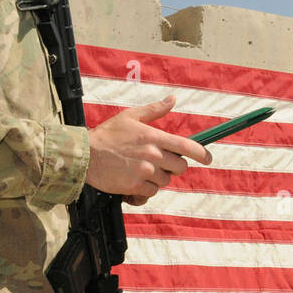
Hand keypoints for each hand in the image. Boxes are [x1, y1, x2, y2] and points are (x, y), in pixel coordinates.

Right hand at [86, 95, 212, 200]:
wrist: (84, 155)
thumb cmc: (107, 135)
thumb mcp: (130, 116)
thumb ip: (154, 110)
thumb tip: (173, 99)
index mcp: (154, 137)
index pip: (187, 146)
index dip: (202, 154)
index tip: (208, 158)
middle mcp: (152, 155)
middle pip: (180, 167)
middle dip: (174, 167)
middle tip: (160, 163)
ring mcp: (144, 172)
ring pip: (165, 181)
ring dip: (158, 178)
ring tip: (141, 171)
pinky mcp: (134, 186)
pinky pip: (151, 192)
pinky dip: (145, 190)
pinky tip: (134, 183)